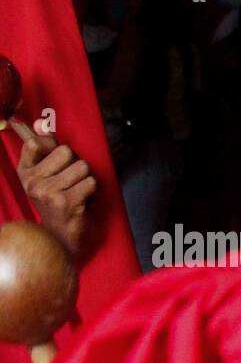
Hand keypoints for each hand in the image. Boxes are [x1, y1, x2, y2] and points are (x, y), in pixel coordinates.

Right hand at [17, 133, 95, 255]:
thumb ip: (45, 148)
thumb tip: (41, 123)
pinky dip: (93, 192)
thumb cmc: (56, 203)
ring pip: (82, 167)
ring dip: (86, 180)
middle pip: (67, 152)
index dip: (53, 148)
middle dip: (76, 165)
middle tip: (72, 182)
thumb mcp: (46, 176)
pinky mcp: (66, 202)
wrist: (60, 238)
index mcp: (25, 172)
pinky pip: (90, 182)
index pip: (35, 143)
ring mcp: (48, 192)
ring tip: (79, 193)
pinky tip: (84, 202)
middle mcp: (32, 181)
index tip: (58, 162)